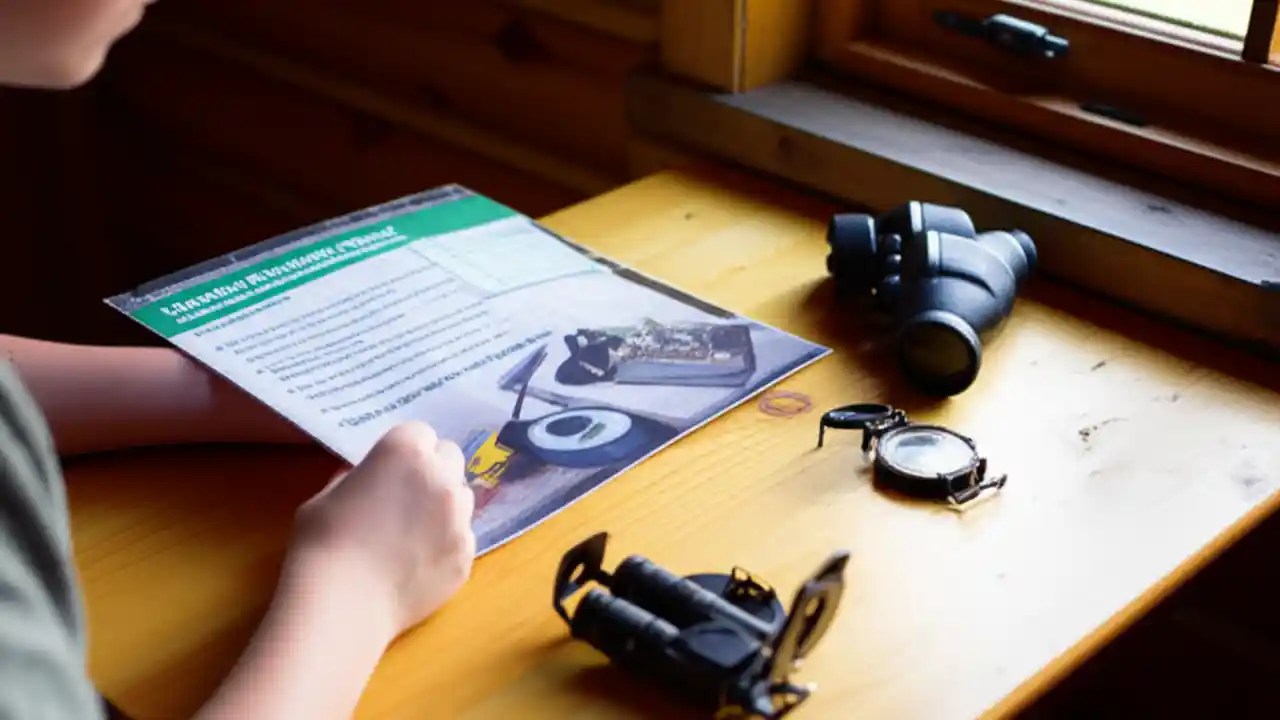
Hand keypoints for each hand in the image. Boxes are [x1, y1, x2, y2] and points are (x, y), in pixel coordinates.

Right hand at [290, 422, 476, 637]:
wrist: (342, 605)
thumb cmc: (322, 544)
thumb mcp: (326, 495)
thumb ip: (357, 478)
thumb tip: (371, 479)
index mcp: (404, 451)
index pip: (420, 433)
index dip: (405, 450)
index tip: (392, 469)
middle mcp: (441, 477)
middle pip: (450, 458)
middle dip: (433, 469)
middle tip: (408, 495)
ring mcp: (460, 518)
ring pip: (463, 496)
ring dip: (445, 504)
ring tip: (415, 531)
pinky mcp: (467, 554)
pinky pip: (463, 537)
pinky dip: (447, 543)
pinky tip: (419, 563)